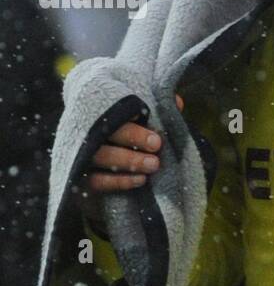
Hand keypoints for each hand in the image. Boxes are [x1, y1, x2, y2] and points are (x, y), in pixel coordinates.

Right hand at [80, 95, 184, 225]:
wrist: (99, 137)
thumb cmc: (128, 115)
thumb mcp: (141, 103)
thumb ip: (157, 103)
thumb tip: (178, 103)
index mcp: (99, 107)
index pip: (112, 110)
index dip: (133, 122)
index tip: (155, 134)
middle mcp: (88, 128)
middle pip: (106, 132)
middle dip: (133, 139)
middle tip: (157, 146)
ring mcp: (83, 152)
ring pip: (101, 156)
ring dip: (129, 161)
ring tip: (154, 164)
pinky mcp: (83, 174)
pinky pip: (96, 180)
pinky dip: (118, 181)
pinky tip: (140, 180)